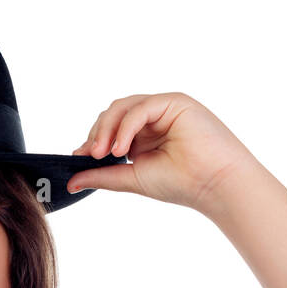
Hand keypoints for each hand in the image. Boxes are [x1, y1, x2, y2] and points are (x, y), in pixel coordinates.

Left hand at [67, 93, 263, 217]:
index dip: (93, 141)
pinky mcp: (175, 102)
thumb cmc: (181, 183)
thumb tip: (71, 181)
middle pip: (112, 114)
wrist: (215, 185)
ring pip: (123, 107)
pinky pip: (141, 108)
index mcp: (143, 135)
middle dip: (97, 134)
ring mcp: (164, 108)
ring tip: (103, 153)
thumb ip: (103, 176)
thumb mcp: (132, 178)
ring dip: (107, 128)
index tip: (79, 159)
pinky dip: (126, 126)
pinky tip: (121, 148)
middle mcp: (152, 119)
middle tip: (91, 156)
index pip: (109, 129)